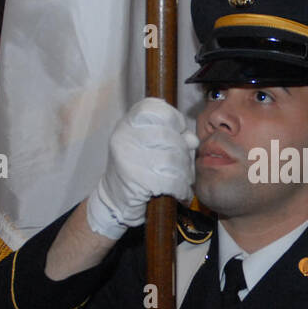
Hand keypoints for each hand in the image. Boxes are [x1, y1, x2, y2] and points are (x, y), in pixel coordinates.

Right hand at [86, 98, 197, 238]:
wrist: (115, 199)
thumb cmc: (137, 169)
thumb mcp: (151, 146)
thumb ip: (173, 137)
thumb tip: (192, 140)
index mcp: (128, 124)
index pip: (156, 109)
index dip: (174, 118)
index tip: (180, 131)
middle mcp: (125, 137)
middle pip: (169, 136)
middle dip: (183, 152)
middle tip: (184, 164)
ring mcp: (129, 157)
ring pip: (172, 159)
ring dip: (184, 172)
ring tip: (184, 179)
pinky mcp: (136, 179)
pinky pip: (170, 181)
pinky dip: (181, 188)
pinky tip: (182, 192)